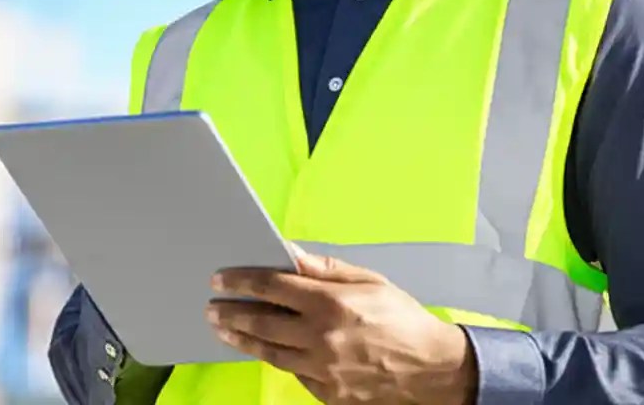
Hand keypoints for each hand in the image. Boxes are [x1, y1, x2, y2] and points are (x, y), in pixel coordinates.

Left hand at [206, 246, 477, 404]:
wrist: (433, 368)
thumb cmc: (401, 318)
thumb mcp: (368, 280)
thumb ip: (324, 268)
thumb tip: (288, 252)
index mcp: (331, 303)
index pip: (271, 287)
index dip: (241, 281)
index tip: (219, 279)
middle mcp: (322, 337)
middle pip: (262, 323)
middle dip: (232, 313)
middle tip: (211, 308)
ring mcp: (323, 369)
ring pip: (270, 353)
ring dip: (242, 340)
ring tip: (223, 330)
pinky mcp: (327, 393)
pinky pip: (292, 373)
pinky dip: (276, 359)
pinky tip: (263, 349)